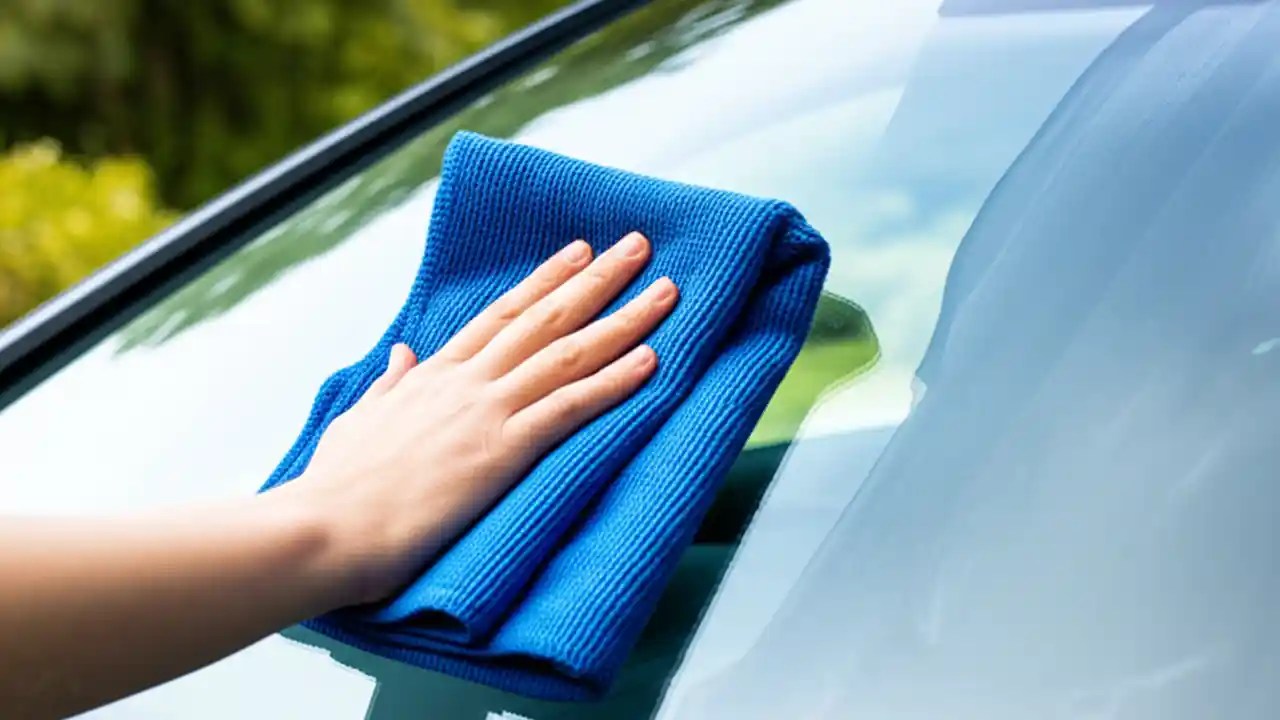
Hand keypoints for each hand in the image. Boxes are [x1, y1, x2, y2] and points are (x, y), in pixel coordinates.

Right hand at [277, 231, 676, 605]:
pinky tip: (651, 361)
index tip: (579, 252)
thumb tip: (402, 353)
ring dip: (623, 319)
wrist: (324, 527)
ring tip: (667, 292)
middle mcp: (467, 382)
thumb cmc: (336, 487)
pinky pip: (569, 407)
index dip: (546, 281)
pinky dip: (614, 381)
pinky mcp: (501, 451)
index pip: (502, 315)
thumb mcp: (359, 421)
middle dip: (597, 279)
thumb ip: (388, 384)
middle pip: (545, 317)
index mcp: (434, 375)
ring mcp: (486, 411)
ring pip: (569, 353)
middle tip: (639, 246)